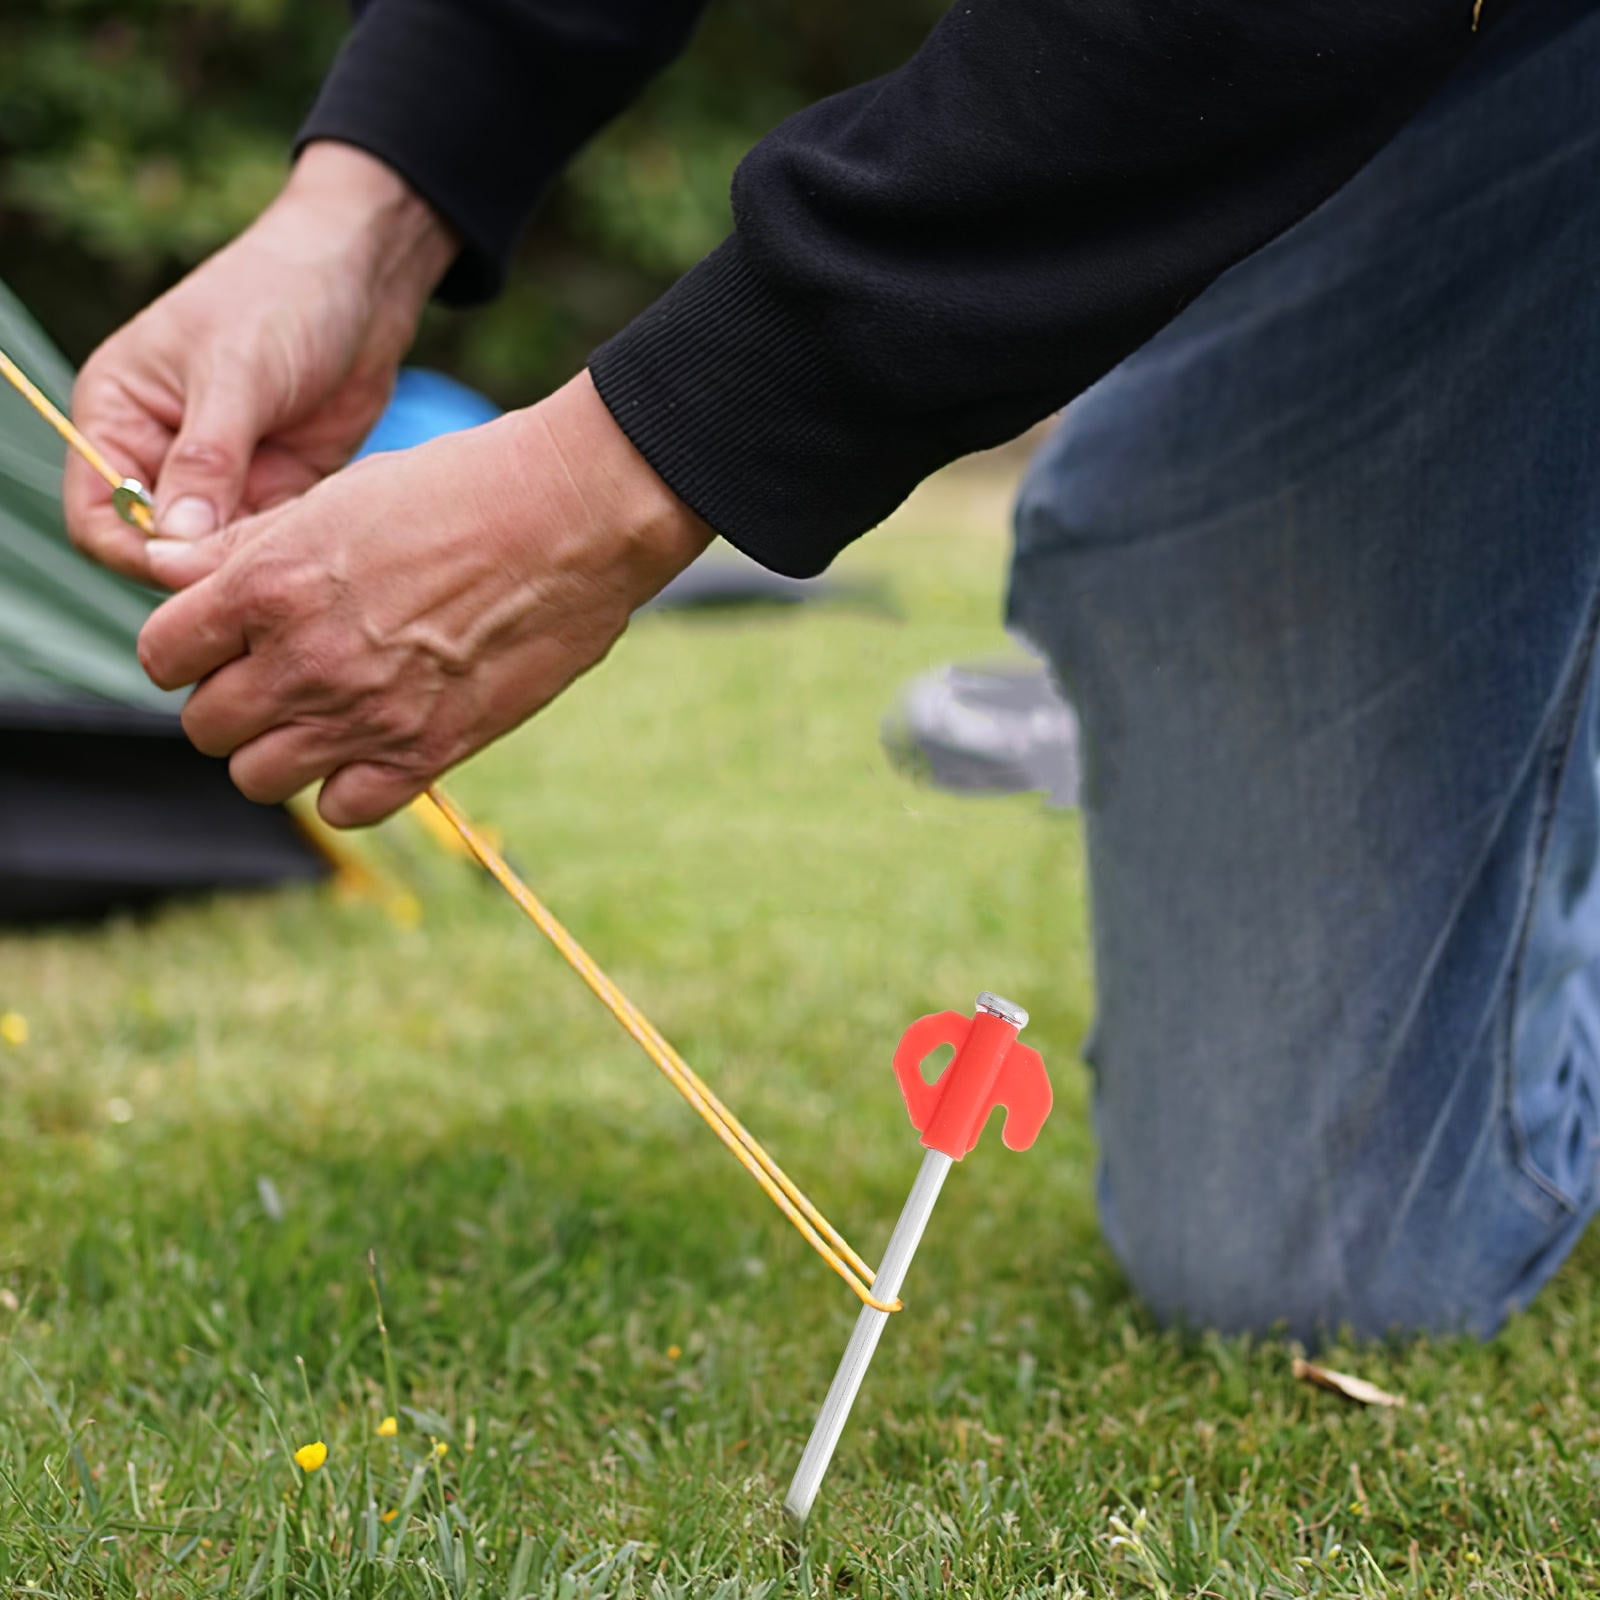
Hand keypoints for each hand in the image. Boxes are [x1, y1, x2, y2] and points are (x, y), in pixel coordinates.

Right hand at [64, 142, 457, 581]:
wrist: (361, 281)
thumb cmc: (280, 297)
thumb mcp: (237, 373)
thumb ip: (206, 460)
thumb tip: (175, 540)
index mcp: (117, 414)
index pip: (98, 515)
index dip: (135, 551)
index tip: (190, 569)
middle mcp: (160, 453)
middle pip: (160, 547)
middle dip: (201, 567)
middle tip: (257, 573)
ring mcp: (222, 476)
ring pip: (219, 553)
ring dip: (251, 563)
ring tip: (296, 553)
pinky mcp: (278, 487)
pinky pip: (270, 541)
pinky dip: (287, 550)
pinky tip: (321, 540)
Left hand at [136, 371, 712, 825]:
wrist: (571, 516)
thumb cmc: (458, 488)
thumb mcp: (337, 498)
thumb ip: (243, 545)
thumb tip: (162, 565)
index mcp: (267, 585)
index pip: (161, 656)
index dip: (185, 651)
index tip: (220, 645)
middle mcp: (304, 659)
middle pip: (206, 728)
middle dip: (231, 704)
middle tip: (278, 677)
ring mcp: (365, 714)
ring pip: (260, 778)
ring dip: (279, 752)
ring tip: (322, 715)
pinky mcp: (428, 752)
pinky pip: (343, 808)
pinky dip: (347, 787)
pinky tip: (373, 745)